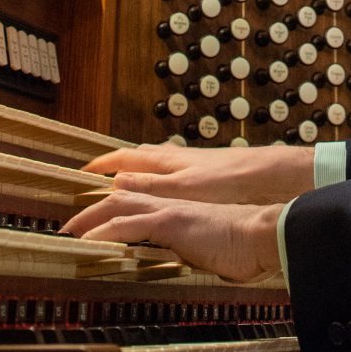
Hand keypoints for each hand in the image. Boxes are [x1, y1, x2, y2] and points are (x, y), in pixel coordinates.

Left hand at [61, 188, 284, 283]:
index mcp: (177, 211)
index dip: (110, 211)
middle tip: (66, 230)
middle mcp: (169, 204)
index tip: (90, 226)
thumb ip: (192, 253)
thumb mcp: (209, 250)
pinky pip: (126, 225)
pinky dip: (102, 233)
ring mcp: (169, 209)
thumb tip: (185, 268)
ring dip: (87, 219)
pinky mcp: (170, 222)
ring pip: (115, 205)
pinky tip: (86, 244)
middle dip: (88, 212)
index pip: (136, 204)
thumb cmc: (242, 247)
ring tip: (65, 235)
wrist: (262, 236)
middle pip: (117, 198)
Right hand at [81, 140, 315, 204]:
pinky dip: (156, 180)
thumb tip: (114, 185)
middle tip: (95, 179)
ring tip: (123, 185)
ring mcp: (190, 164)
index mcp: (165, 162)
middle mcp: (174, 158)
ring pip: (153, 165)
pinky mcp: (204, 174)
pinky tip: (163, 193)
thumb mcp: (185, 189)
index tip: (80, 174)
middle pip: (136, 158)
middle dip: (114, 166)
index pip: (123, 160)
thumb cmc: (229, 179)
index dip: (100, 167)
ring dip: (135, 173)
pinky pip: (169, 173)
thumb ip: (150, 187)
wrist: (269, 174)